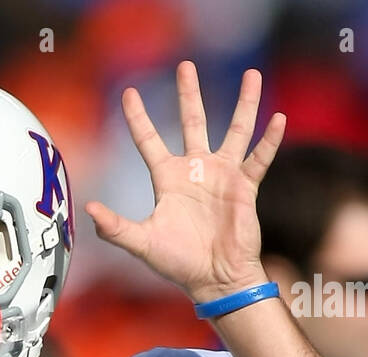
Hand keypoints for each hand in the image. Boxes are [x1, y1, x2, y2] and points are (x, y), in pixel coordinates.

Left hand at [86, 61, 285, 303]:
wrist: (215, 279)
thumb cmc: (178, 263)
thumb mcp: (142, 243)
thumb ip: (115, 227)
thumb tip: (89, 209)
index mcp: (168, 179)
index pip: (149, 140)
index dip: (138, 117)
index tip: (129, 92)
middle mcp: (195, 171)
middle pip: (193, 121)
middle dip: (189, 94)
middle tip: (186, 66)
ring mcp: (222, 176)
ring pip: (235, 130)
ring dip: (244, 104)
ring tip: (253, 75)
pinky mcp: (245, 187)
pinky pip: (259, 158)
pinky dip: (269, 140)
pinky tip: (279, 118)